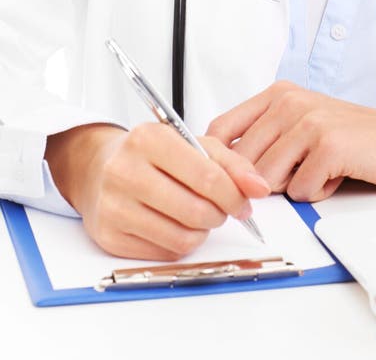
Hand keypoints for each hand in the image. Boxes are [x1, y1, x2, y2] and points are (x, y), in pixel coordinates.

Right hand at [45, 122, 270, 259]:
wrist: (99, 167)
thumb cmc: (152, 154)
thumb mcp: (192, 144)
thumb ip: (231, 163)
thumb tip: (260, 188)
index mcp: (149, 139)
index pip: (206, 177)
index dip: (234, 195)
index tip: (245, 202)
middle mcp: (126, 171)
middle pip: (196, 210)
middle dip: (220, 214)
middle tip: (221, 209)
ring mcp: (114, 206)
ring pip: (182, 237)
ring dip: (202, 231)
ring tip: (197, 214)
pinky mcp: (109, 236)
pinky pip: (164, 252)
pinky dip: (179, 243)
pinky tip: (174, 224)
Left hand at [206, 82, 375, 201]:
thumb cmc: (357, 139)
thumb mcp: (302, 126)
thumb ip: (264, 139)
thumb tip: (219, 168)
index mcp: (279, 93)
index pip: (220, 130)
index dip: (219, 162)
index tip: (230, 178)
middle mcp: (290, 101)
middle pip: (241, 162)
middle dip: (261, 182)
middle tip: (294, 175)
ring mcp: (309, 121)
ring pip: (267, 180)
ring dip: (293, 187)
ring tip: (319, 170)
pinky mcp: (329, 145)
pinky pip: (300, 192)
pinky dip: (318, 194)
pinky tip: (337, 175)